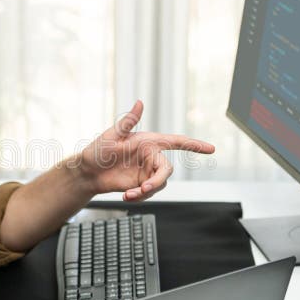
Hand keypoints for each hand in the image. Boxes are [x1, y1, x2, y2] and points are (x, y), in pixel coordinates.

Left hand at [77, 100, 213, 200]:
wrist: (88, 173)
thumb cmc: (98, 150)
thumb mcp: (112, 135)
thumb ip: (128, 121)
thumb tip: (139, 102)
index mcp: (148, 142)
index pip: (176, 141)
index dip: (194, 144)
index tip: (211, 149)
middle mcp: (150, 156)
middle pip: (166, 170)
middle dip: (157, 181)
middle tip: (143, 189)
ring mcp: (146, 172)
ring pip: (159, 184)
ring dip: (146, 191)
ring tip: (130, 195)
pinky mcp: (141, 185)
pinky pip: (149, 193)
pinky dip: (140, 197)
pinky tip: (127, 196)